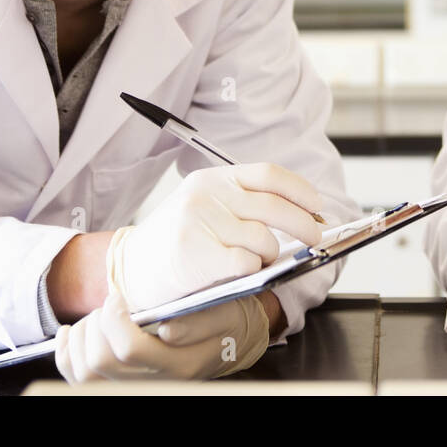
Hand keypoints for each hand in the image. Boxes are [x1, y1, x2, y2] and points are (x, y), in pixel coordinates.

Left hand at [55, 288, 268, 381]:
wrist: (225, 341)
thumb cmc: (223, 322)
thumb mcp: (223, 314)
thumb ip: (199, 321)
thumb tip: (166, 329)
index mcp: (179, 366)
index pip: (130, 350)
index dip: (114, 319)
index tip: (119, 297)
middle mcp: (153, 384)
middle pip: (99, 362)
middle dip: (95, 324)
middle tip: (110, 305)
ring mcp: (133, 388)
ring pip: (83, 373)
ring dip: (81, 336)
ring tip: (99, 318)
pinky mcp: (116, 385)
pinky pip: (75, 378)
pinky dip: (65, 352)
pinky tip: (72, 332)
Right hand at [108, 162, 323, 311]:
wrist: (129, 268)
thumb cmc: (175, 240)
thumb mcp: (204, 206)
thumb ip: (243, 204)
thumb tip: (300, 217)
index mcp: (213, 179)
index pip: (268, 175)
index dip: (300, 190)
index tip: (317, 205)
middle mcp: (207, 196)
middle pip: (274, 206)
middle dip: (304, 224)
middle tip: (315, 237)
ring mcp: (200, 224)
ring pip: (264, 239)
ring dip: (273, 253)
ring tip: (264, 260)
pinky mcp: (197, 256)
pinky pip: (247, 262)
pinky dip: (255, 269)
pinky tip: (245, 271)